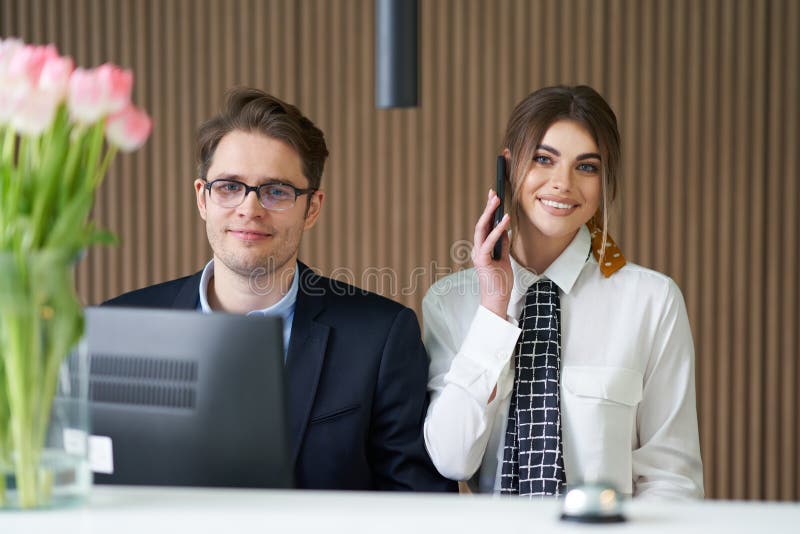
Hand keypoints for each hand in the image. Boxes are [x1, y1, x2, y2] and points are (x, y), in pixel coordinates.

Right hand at [472, 189, 511, 319]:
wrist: (497, 300)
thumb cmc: (500, 282)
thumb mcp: (504, 259)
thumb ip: (502, 245)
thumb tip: (504, 230)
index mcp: (482, 248)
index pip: (484, 226)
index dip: (488, 210)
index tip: (493, 196)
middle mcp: (478, 249)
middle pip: (481, 224)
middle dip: (487, 207)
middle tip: (494, 193)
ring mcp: (478, 254)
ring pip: (481, 229)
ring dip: (489, 214)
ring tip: (497, 201)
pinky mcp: (482, 261)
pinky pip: (489, 242)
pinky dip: (497, 230)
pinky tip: (504, 220)